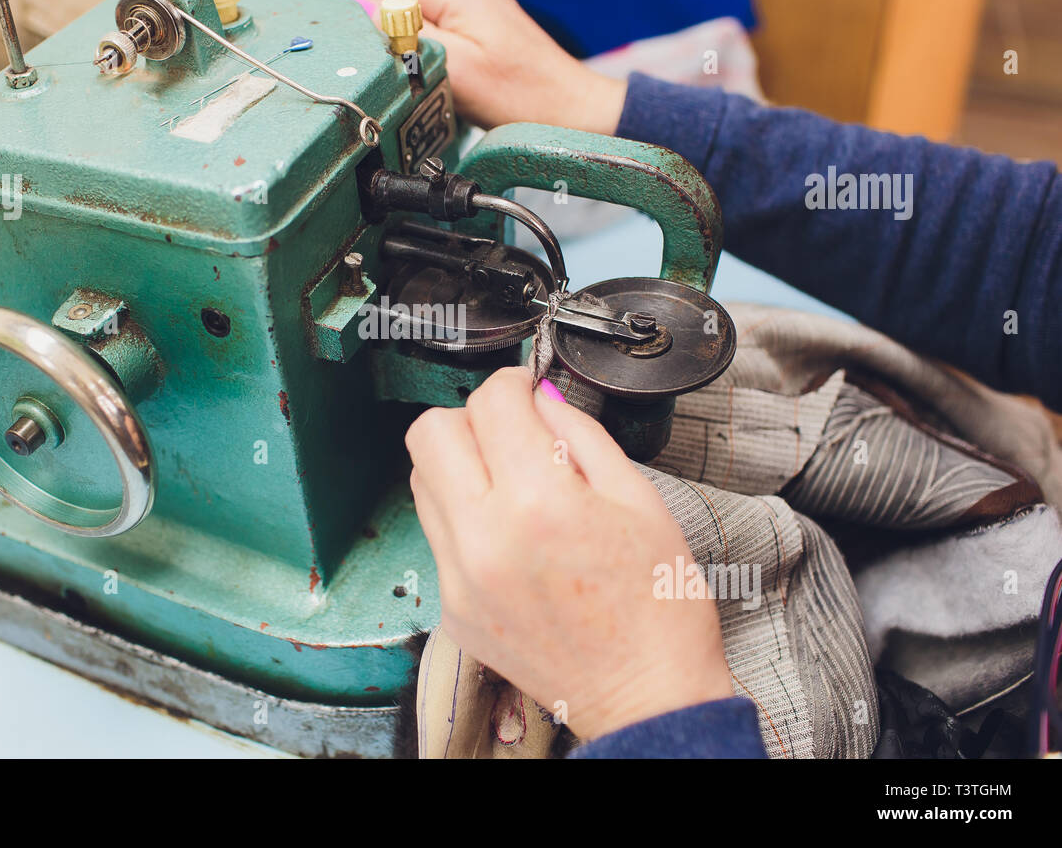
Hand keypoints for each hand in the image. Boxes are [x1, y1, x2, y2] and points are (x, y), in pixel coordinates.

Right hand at [304, 0, 626, 133]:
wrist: (570, 117)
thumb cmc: (525, 101)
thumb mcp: (458, 71)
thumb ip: (406, 38)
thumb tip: (357, 14)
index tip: (301, 14)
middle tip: (307, 27)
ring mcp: (464, 1)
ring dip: (359, 7)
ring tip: (331, 37)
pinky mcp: (468, 22)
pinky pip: (412, 11)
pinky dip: (383, 22)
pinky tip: (370, 46)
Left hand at [404, 367, 731, 740]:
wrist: (646, 696)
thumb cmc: (658, 605)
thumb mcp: (638, 498)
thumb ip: (579, 433)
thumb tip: (538, 396)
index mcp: (538, 503)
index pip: (489, 403)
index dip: (511, 383)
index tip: (526, 390)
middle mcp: (484, 539)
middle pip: (430, 433)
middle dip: (470, 418)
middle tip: (510, 433)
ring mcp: (459, 579)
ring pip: (422, 482)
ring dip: (460, 466)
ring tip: (511, 485)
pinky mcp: (451, 610)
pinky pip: (437, 535)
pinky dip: (465, 519)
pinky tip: (511, 536)